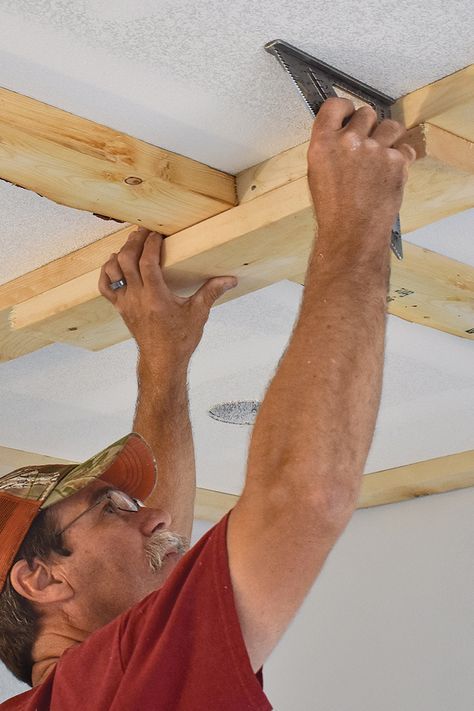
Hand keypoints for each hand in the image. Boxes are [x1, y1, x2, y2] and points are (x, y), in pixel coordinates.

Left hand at [98, 227, 237, 363]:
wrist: (162, 360)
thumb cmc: (179, 340)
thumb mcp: (198, 314)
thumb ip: (211, 292)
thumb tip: (229, 280)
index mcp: (156, 297)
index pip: (147, 262)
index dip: (150, 244)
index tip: (157, 234)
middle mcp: (137, 298)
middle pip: (126, 260)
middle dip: (134, 242)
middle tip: (144, 232)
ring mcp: (125, 303)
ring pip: (112, 271)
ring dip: (119, 254)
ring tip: (131, 245)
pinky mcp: (120, 308)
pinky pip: (105, 287)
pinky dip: (107, 272)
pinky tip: (116, 265)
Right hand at [306, 97, 416, 263]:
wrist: (352, 233)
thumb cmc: (333, 211)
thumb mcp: (317, 175)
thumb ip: (329, 148)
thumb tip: (342, 133)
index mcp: (323, 143)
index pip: (335, 105)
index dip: (345, 108)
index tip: (349, 114)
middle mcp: (349, 142)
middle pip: (366, 112)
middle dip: (369, 126)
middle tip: (367, 144)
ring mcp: (375, 150)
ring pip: (390, 125)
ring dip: (388, 137)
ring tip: (382, 157)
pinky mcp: (396, 161)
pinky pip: (405, 148)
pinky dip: (401, 158)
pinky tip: (390, 173)